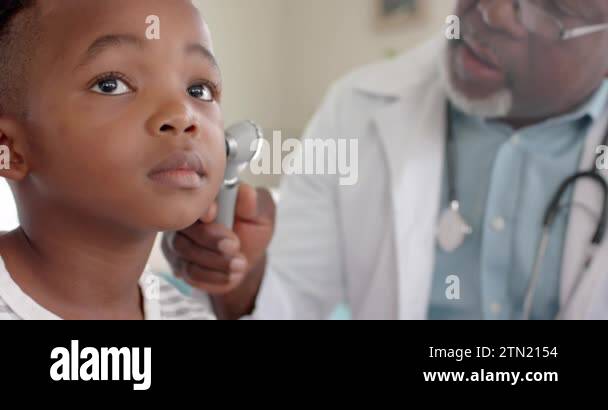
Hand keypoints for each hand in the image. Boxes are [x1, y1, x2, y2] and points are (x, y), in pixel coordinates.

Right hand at [162, 184, 274, 317]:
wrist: (247, 259)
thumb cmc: (253, 230)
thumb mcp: (261, 216)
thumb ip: (253, 205)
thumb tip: (246, 191)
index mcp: (206, 196)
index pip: (192, 196)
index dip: (199, 206)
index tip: (212, 215)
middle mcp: (186, 216)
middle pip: (185, 227)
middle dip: (212, 239)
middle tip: (236, 246)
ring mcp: (177, 239)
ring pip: (185, 251)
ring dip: (216, 261)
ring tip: (241, 263)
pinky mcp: (178, 263)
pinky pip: (189, 272)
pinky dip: (214, 276)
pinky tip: (231, 275)